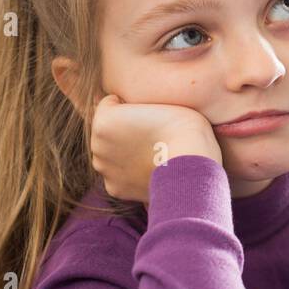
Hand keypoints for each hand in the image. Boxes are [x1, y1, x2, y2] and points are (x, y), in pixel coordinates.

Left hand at [89, 93, 222, 202]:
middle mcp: (97, 145)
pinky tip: (152, 169)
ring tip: (154, 152)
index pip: (111, 103)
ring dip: (126, 153)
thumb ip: (138, 104)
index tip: (150, 111)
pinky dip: (132, 173)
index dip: (132, 104)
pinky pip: (120, 175)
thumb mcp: (159, 100)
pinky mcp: (115, 189)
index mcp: (104, 119)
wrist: (191, 163)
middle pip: (108, 132)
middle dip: (124, 131)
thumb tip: (135, 112)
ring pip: (112, 155)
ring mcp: (105, 169)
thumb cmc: (182, 126)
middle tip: (153, 133)